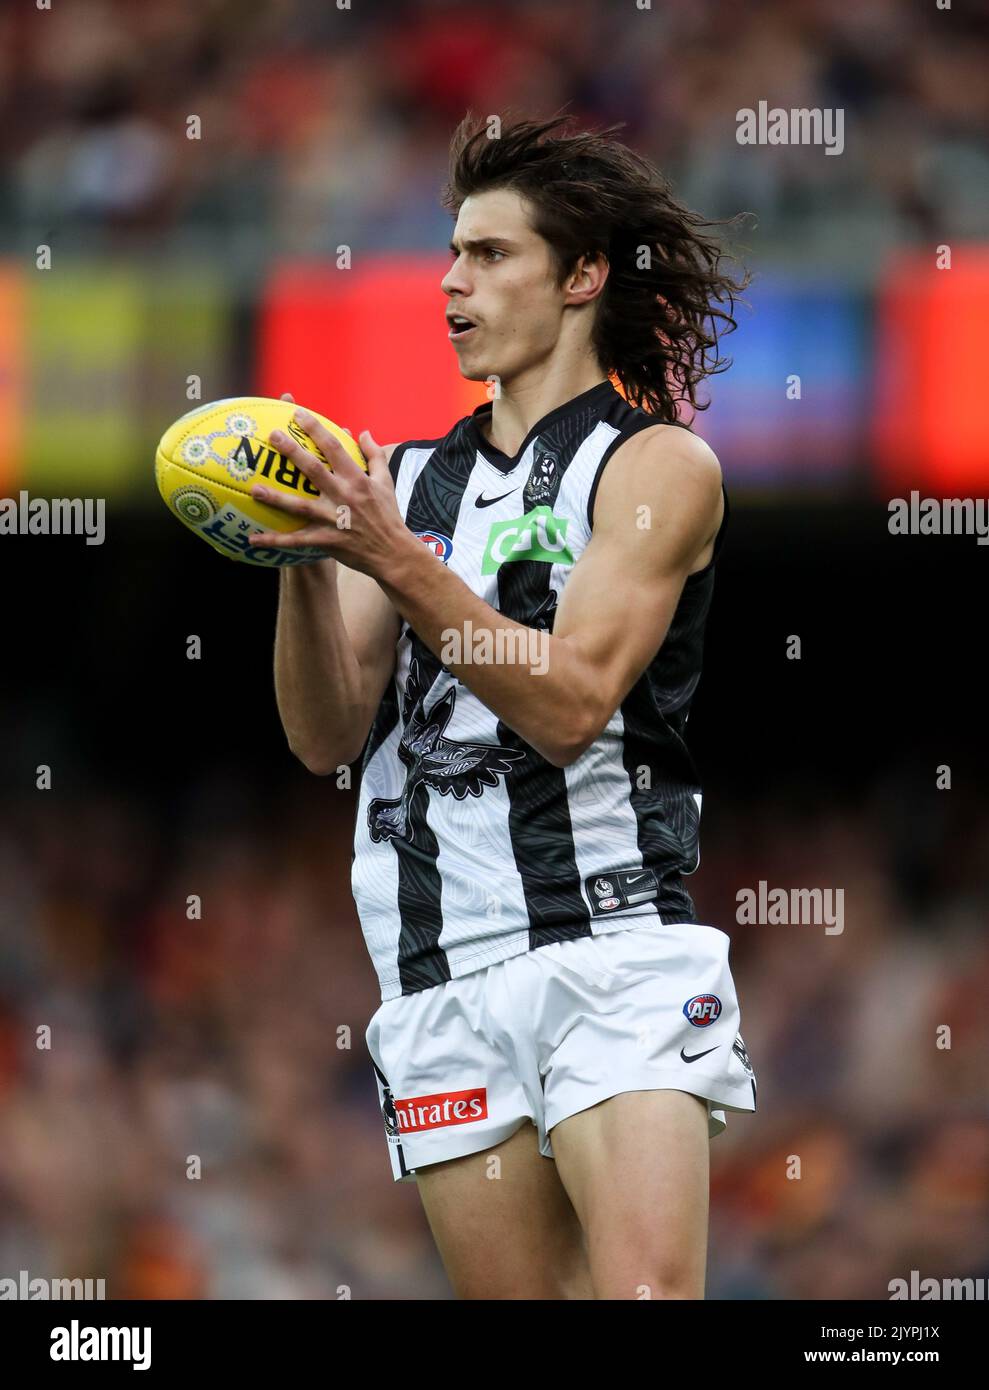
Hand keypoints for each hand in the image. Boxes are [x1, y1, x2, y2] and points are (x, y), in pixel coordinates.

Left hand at [248, 396, 410, 577]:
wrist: (393, 553)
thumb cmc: (388, 515)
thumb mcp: (386, 481)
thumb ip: (374, 455)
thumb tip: (363, 432)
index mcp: (357, 479)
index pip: (334, 447)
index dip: (315, 428)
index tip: (297, 414)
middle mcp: (344, 496)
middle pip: (314, 470)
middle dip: (292, 451)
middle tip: (272, 436)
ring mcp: (334, 519)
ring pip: (300, 507)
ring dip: (276, 498)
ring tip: (254, 489)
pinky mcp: (327, 541)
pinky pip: (297, 541)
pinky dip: (275, 541)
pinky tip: (252, 539)